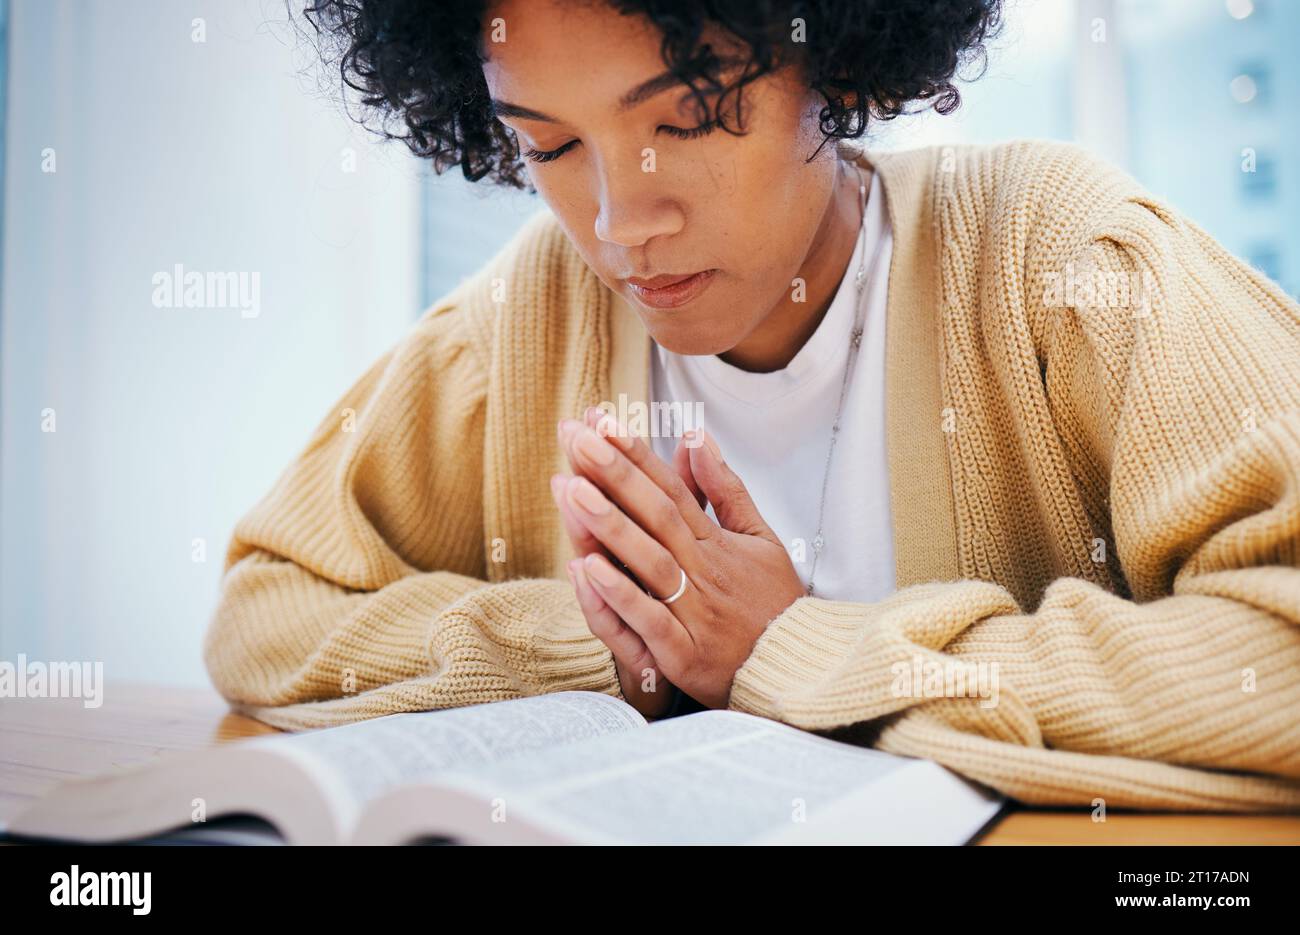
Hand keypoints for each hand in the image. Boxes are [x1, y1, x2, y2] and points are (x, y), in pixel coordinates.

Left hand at [552, 409, 805, 709]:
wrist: (796, 671)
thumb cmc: (773, 605)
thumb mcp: (760, 539)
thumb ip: (725, 490)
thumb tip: (696, 438)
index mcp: (716, 543)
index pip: (671, 488)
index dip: (635, 454)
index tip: (602, 422)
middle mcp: (702, 571)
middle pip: (655, 514)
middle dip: (614, 474)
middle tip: (578, 437)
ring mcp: (693, 612)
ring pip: (648, 561)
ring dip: (609, 525)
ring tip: (573, 489)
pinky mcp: (683, 653)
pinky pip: (647, 620)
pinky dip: (618, 595)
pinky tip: (587, 568)